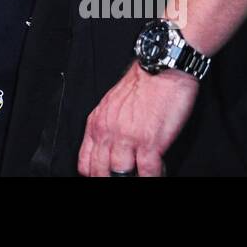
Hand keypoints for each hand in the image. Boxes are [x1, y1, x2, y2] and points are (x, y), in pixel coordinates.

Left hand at [78, 63, 198, 176]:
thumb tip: (109, 149)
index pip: (86, 162)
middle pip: (100, 172)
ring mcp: (128, 138)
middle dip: (111, 179)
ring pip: (121, 175)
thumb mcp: (111, 104)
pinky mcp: (150, 141)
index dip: (94, 175)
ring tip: (141, 175)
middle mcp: (108, 132)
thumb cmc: (141, 84)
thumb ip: (107, 126)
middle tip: (123, 177)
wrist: (161, 68)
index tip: (105, 176)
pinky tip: (158, 173)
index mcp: (97, 124)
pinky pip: (148, 172)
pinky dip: (153, 177)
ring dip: (132, 178)